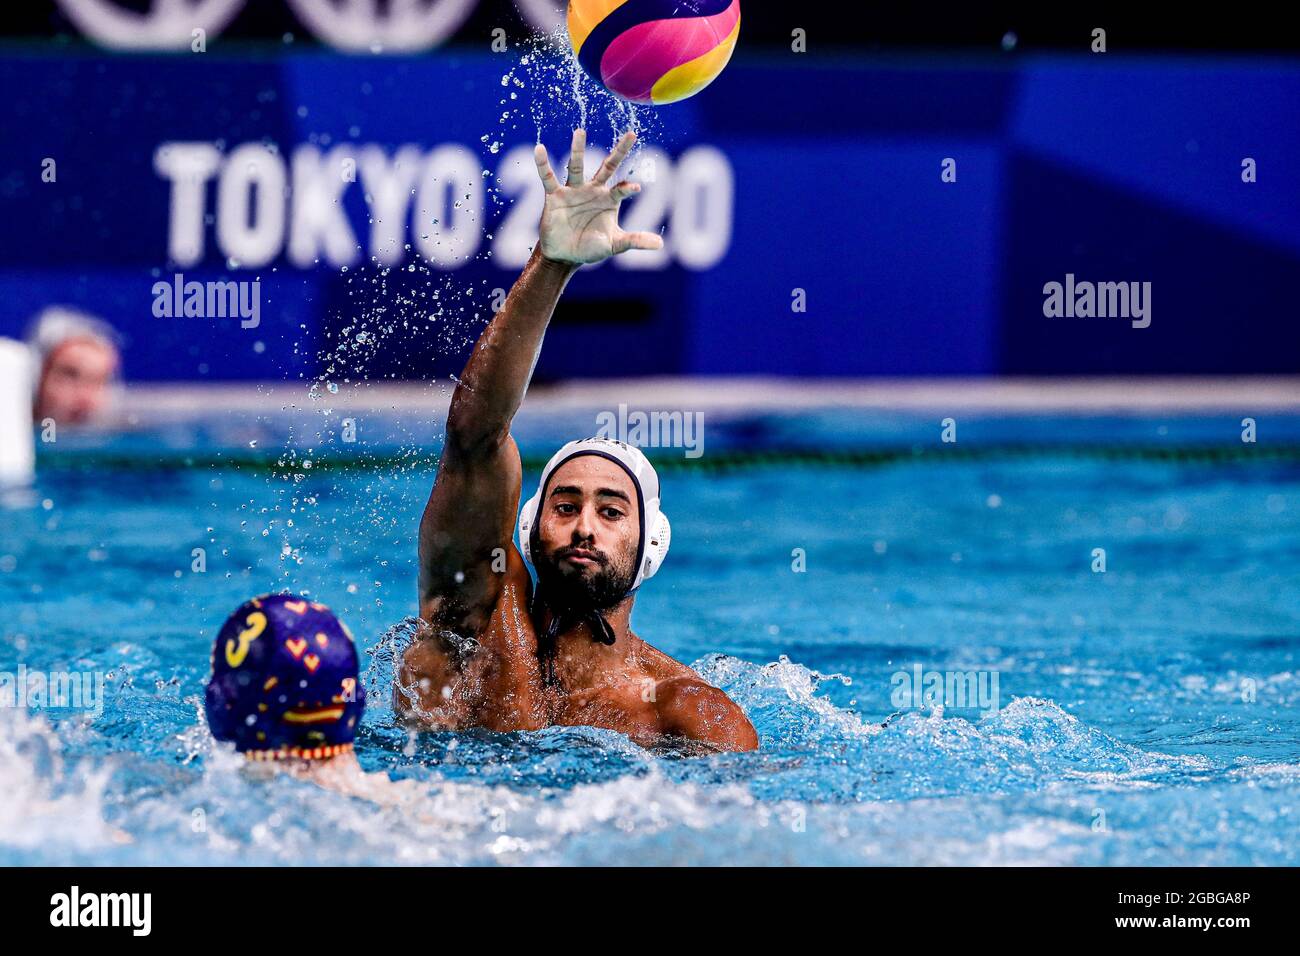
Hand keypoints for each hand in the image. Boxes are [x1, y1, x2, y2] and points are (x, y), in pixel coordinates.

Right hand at [534, 128, 663, 264]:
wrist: (565, 256)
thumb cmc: (591, 247)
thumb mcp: (614, 245)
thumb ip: (634, 240)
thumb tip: (661, 245)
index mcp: (609, 200)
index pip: (621, 190)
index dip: (627, 189)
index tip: (636, 188)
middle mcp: (593, 190)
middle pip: (607, 167)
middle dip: (619, 152)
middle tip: (631, 134)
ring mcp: (573, 191)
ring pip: (576, 167)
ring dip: (578, 150)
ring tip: (580, 132)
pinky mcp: (554, 196)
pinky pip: (548, 177)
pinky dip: (543, 164)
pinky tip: (539, 149)